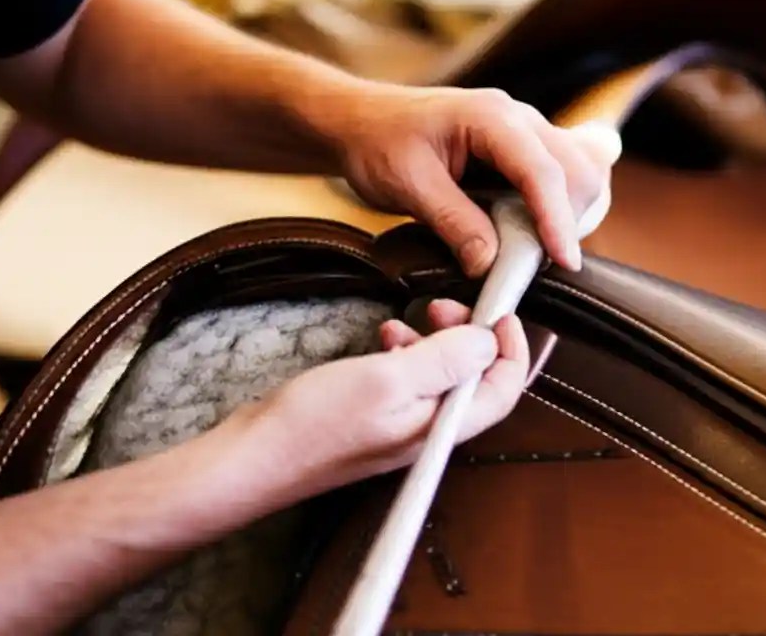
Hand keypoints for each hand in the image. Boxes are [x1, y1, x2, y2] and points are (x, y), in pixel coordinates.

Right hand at [222, 299, 528, 500]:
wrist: (254, 458)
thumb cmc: (313, 426)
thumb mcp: (389, 378)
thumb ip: (446, 359)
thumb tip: (488, 342)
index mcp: (442, 428)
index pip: (504, 390)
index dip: (511, 349)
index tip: (500, 312)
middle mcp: (428, 433)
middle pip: (475, 380)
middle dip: (468, 337)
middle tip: (443, 307)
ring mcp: (400, 428)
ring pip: (440, 377)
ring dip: (433, 341)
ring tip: (406, 321)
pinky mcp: (374, 419)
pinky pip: (408, 381)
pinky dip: (405, 353)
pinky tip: (385, 339)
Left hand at [336, 84, 614, 276]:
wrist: (360, 121)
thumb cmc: (378, 143)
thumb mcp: (407, 184)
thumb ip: (452, 222)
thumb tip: (490, 264)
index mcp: (490, 117)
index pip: (541, 170)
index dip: (557, 219)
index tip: (564, 261)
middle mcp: (519, 119)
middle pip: (577, 171)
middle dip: (570, 219)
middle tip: (537, 264)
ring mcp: (526, 134)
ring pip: (580, 175)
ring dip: (570, 216)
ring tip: (536, 251)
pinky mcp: (523, 153)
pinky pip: (563, 179)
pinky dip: (562, 209)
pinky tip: (541, 233)